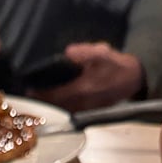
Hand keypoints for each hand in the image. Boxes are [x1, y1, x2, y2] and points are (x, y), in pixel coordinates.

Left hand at [29, 42, 144, 111]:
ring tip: (37, 100)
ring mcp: (85, 108)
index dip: (41, 94)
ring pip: (61, 110)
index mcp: (82, 89)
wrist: (132, 79)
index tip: (29, 90)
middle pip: (55, 106)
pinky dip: (59, 108)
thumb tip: (68, 52)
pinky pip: (69, 111)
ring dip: (49, 106)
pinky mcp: (89, 110)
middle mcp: (82, 102)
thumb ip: (85, 52)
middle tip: (29, 95)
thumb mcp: (102, 53)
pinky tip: (53, 103)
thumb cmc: (116, 65)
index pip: (56, 95)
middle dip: (42, 101)